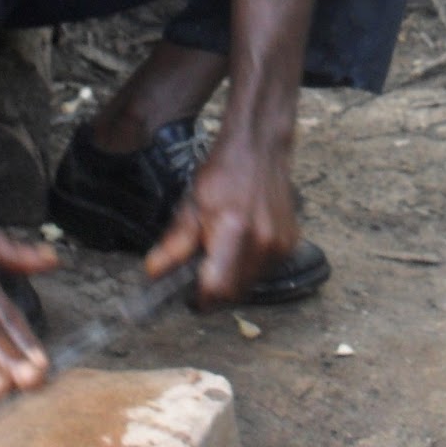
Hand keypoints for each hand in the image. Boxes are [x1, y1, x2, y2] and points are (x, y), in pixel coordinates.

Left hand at [145, 134, 298, 304]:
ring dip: (232, 281)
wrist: (259, 148)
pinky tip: (237, 249)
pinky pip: (264, 271)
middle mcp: (264, 242)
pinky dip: (248, 269)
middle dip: (214, 293)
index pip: (218, 289)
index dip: (200, 298)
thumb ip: (175, 243)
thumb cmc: (224, 171)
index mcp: (236, 231)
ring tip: (218, 257)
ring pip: (250, 284)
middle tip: (198, 278)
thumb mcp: (191, 204)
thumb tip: (155, 271)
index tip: (188, 296)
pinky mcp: (290, 243)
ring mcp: (281, 244)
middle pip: (235, 293)